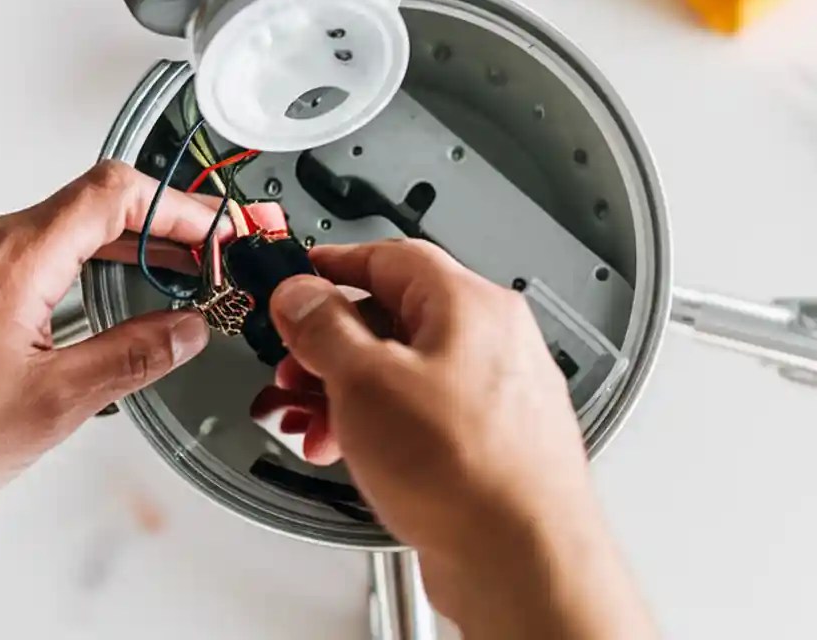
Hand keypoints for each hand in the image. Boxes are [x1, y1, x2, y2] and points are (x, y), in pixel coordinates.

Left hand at [0, 161, 218, 517]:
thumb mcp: (50, 406)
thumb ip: (131, 357)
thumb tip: (187, 329)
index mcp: (8, 262)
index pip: (112, 194)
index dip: (178, 208)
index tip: (217, 233)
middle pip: (91, 202)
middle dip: (161, 225)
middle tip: (211, 256)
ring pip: (62, 224)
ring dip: (123, 244)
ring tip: (175, 275)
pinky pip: (33, 248)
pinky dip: (83, 261)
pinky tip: (109, 294)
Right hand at [256, 240, 653, 637]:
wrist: (523, 559)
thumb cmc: (469, 471)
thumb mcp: (365, 383)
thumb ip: (323, 328)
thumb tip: (301, 296)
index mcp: (471, 304)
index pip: (390, 256)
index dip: (332, 266)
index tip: (295, 282)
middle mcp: (493, 340)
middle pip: (394, 317)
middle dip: (330, 346)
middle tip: (294, 367)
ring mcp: (495, 391)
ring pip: (405, 370)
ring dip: (347, 391)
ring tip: (314, 421)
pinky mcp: (490, 439)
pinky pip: (423, 412)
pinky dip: (381, 423)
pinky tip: (352, 451)